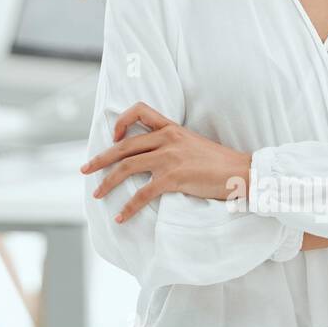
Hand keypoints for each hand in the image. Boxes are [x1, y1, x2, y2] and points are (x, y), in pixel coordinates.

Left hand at [80, 102, 251, 222]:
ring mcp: (169, 157)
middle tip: (85, 169)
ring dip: (107, 182)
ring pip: (127, 167)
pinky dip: (128, 206)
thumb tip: (153, 157)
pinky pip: (142, 193)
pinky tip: (120, 216)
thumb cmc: (219, 162)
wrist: (242, 172)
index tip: (114, 137)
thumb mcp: (193, 144)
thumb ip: (172, 145)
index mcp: (171, 128)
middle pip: (124, 145)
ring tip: (96, 193)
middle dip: (101, 158)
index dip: (121, 121)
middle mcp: (167, 138)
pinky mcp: (173, 177)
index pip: (140, 110)